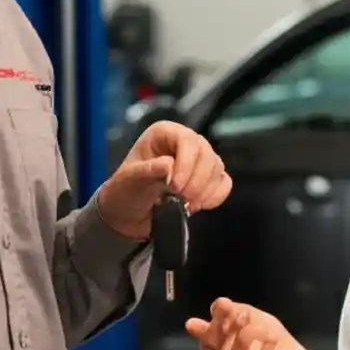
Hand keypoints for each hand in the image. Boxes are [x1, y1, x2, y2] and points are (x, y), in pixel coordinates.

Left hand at [98, 121, 230, 238]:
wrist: (128, 214)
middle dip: (196, 181)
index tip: (175, 187)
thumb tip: (169, 165)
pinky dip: (215, 196)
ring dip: (204, 191)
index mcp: (164, 134)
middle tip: (181, 200)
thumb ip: (147, 171)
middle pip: (206, 154)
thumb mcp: (128, 180)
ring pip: (217, 168)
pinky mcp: (207, 180)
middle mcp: (184, 143)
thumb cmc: (125, 190)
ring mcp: (198, 161)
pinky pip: (223, 183)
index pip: (186, 140)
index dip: (186, 163)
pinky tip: (198, 205)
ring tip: (185, 205)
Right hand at [185, 298, 323, 349]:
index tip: (224, 308)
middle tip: (241, 315)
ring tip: (255, 328)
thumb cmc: (264, 333)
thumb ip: (228, 313)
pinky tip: (271, 342)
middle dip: (223, 337)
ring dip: (242, 346)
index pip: (206, 343)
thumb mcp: (247, 316)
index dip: (213, 326)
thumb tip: (210, 309)